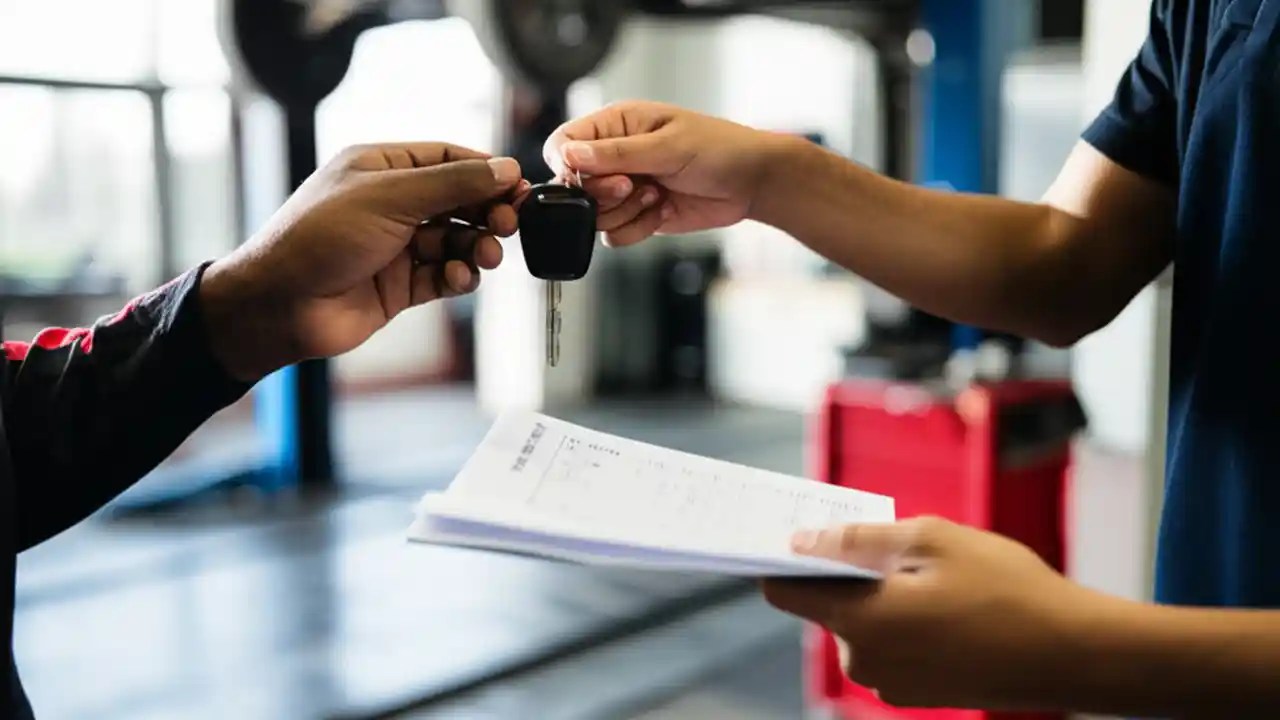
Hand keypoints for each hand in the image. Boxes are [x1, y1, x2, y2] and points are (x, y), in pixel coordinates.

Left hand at [200, 143, 527, 381]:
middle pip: (458, 201)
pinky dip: (458, 276)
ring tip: (487, 256)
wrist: (280, 306)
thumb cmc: (318, 238)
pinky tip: (459, 278)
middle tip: (508, 224)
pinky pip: (444, 276)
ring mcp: (396, 246)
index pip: (448, 159)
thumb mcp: (390, 196)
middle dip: (487, 212)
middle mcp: (391, 204)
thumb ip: (452, 183)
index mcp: (381, 168)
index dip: (485, 171)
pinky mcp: (400, 286)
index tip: (518, 185)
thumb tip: (503, 168)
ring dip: (476, 247)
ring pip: (455, 241)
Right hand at [542, 101, 787, 245]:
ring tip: (657, 195)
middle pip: (574, 185)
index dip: (567, 164)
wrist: (752, 184)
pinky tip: (663, 211)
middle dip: (604, 192)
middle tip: (634, 185)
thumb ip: (616, 153)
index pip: (564, 142)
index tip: (588, 177)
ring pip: (594, 214)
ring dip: (625, 211)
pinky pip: (614, 234)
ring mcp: (625, 187)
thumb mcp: (667, 146)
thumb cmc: (719, 149)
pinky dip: (637, 228)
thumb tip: (569, 155)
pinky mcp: (638, 214)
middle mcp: (615, 155)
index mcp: (616, 124)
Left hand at [762, 516, 1098, 710]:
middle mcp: (864, 662)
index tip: (782, 530)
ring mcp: (890, 685)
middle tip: (887, 538)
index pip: (782, 591)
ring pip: (862, 623)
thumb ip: (857, 539)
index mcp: (859, 622)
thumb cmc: (1007, 589)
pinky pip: (890, 645)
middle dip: (845, 570)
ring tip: (934, 573)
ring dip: (880, 594)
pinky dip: (903, 620)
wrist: (1074, 655)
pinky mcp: (916, 694)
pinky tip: (947, 604)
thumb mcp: (930, 540)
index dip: (778, 557)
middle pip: (826, 605)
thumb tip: (804, 540)